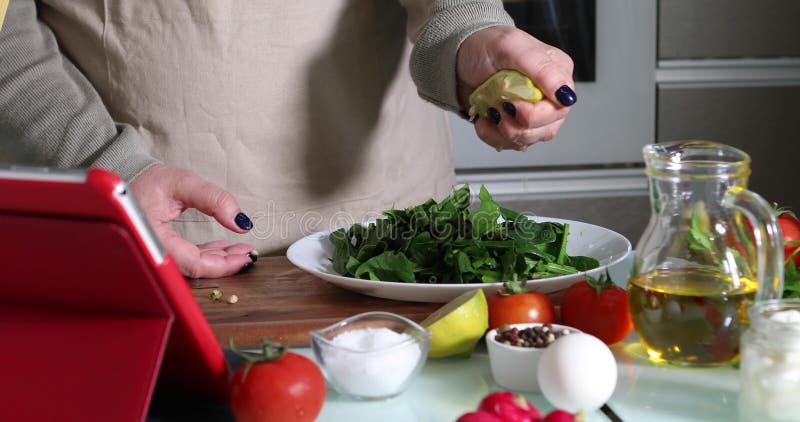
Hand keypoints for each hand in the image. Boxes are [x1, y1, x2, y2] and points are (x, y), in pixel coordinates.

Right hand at [129, 164, 255, 277]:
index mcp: (153, 239)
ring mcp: (153, 254)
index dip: (223, 264)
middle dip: (225, 263)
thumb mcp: (183, 182)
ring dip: (217, 259)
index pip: (194, 263)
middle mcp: (151, 252)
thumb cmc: (147, 181)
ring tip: (239, 249)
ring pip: (191, 266)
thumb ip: (214, 199)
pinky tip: (221, 248)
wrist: (124, 180)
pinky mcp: (158, 252)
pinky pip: (184, 260)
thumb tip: (241, 222)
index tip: (245, 257)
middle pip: (195, 268)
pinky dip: (205, 255)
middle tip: (247, 253)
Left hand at [457, 26, 575, 150]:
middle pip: (547, 129)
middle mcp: (550, 96)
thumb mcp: (511, 47)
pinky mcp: (517, 125)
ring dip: (503, 132)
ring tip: (489, 112)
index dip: (534, 115)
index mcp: (557, 74)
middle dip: (517, 125)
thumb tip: (565, 94)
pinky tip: (485, 121)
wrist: (459, 58)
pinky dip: (493, 137)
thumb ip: (541, 69)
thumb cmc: (486, 46)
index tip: (510, 104)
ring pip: (530, 140)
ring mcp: (534, 114)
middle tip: (497, 107)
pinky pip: (512, 144)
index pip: (560, 108)